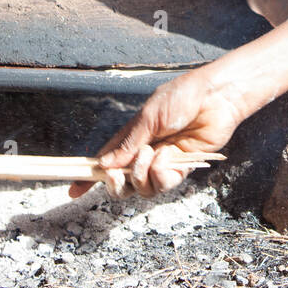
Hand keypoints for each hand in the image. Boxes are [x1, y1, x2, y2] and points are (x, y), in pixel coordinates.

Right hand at [68, 69, 247, 199]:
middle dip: (115, 185)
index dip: (90, 177)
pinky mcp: (182, 169)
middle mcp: (145, 154)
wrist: (214, 97)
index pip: (107, 161)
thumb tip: (104, 166)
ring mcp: (163, 163)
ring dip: (140, 176)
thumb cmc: (181, 97)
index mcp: (132, 138)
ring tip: (149, 155)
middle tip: (116, 175)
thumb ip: (127, 144)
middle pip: (123, 184)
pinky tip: (166, 158)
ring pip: (142, 189)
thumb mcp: (148, 118)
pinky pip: (163, 185)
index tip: (73, 190)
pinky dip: (161, 175)